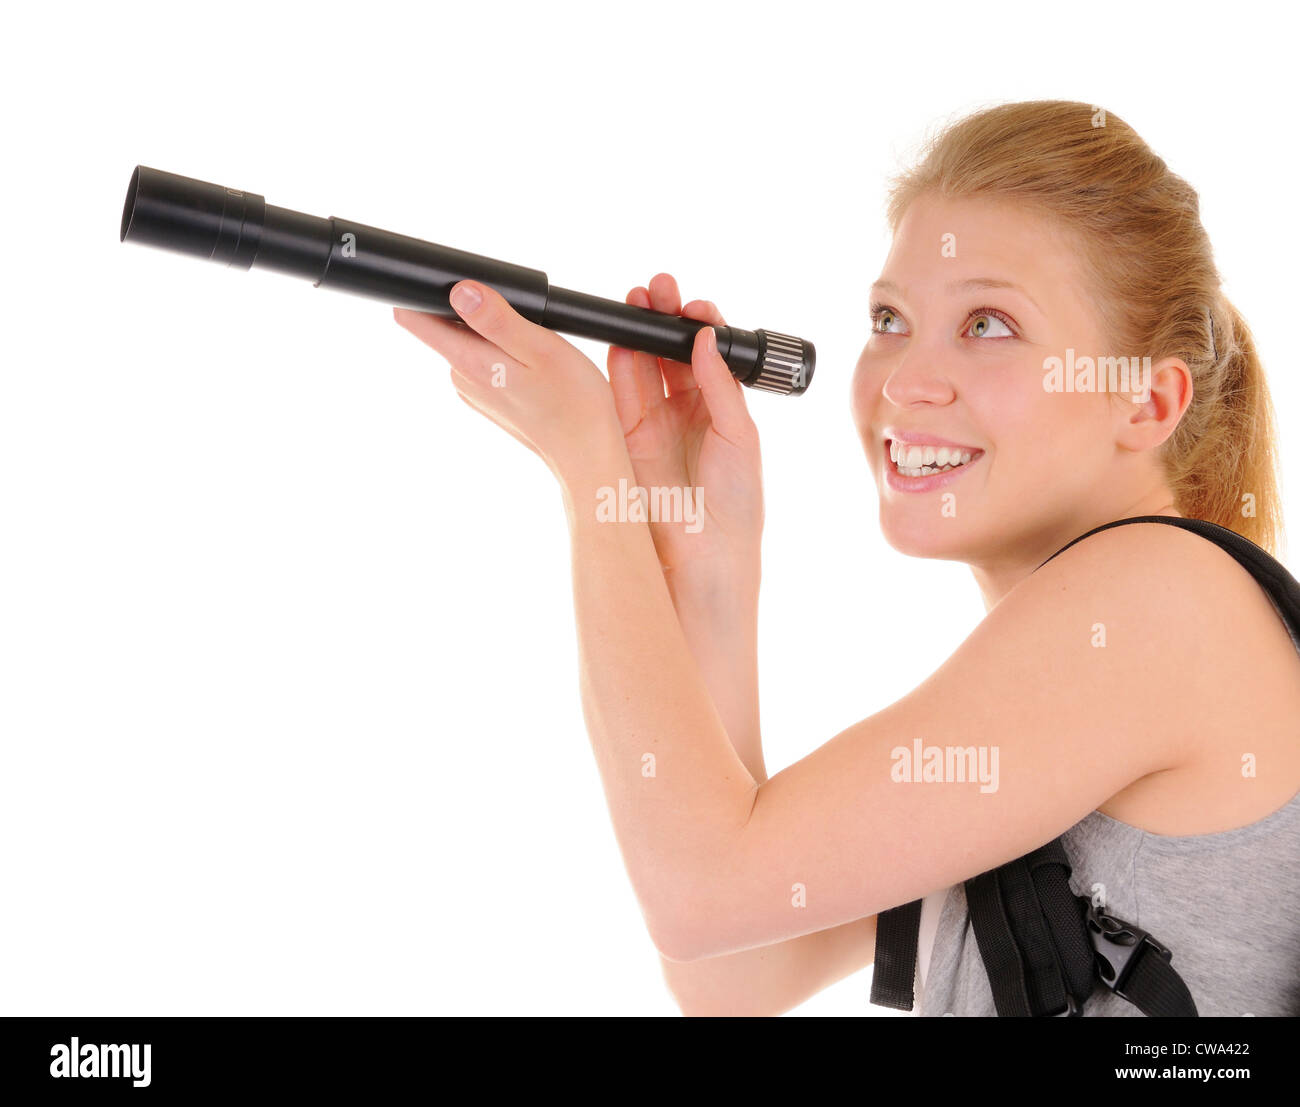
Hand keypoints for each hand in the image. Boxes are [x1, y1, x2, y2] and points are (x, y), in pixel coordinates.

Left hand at [393, 280, 620, 479]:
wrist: (587, 453)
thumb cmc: (574, 403)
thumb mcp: (541, 348)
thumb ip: (497, 320)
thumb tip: (459, 291)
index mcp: (469, 361)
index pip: (415, 320)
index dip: (424, 294)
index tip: (452, 285)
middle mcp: (461, 378)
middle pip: (445, 325)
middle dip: (472, 310)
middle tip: (520, 322)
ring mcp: (473, 391)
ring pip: (469, 342)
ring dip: (494, 334)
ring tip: (532, 348)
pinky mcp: (488, 399)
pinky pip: (485, 362)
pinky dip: (504, 355)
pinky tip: (533, 368)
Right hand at [607, 273, 763, 587]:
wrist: (704, 556)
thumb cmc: (736, 505)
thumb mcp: (740, 436)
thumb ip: (721, 385)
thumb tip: (706, 337)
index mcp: (720, 410)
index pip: (706, 356)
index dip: (698, 327)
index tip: (693, 305)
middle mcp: (685, 413)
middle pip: (669, 355)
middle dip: (663, 320)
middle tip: (657, 290)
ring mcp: (653, 426)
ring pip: (642, 368)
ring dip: (639, 335)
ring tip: (637, 303)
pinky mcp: (625, 441)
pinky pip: (619, 396)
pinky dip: (618, 366)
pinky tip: (620, 341)